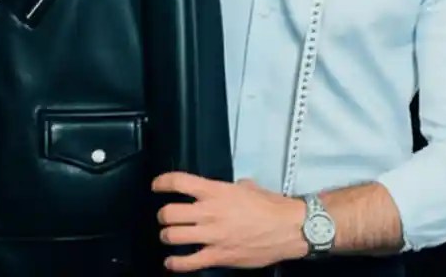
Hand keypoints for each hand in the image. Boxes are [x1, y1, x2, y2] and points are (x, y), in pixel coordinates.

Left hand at [152, 172, 307, 271]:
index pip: (179, 182)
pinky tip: (171, 262)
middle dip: (163, 215)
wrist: (289, 228)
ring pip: (172, 236)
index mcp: (216, 192)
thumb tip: (232, 188)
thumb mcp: (249, 188)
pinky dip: (175, 263)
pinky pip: (188, 262)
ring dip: (167, 236)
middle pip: (169, 213)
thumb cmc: (272, 207)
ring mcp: (212, 236)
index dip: (162, 182)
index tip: (157, 185)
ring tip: (169, 236)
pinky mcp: (218, 256)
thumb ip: (233, 187)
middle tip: (166, 217)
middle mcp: (209, 212)